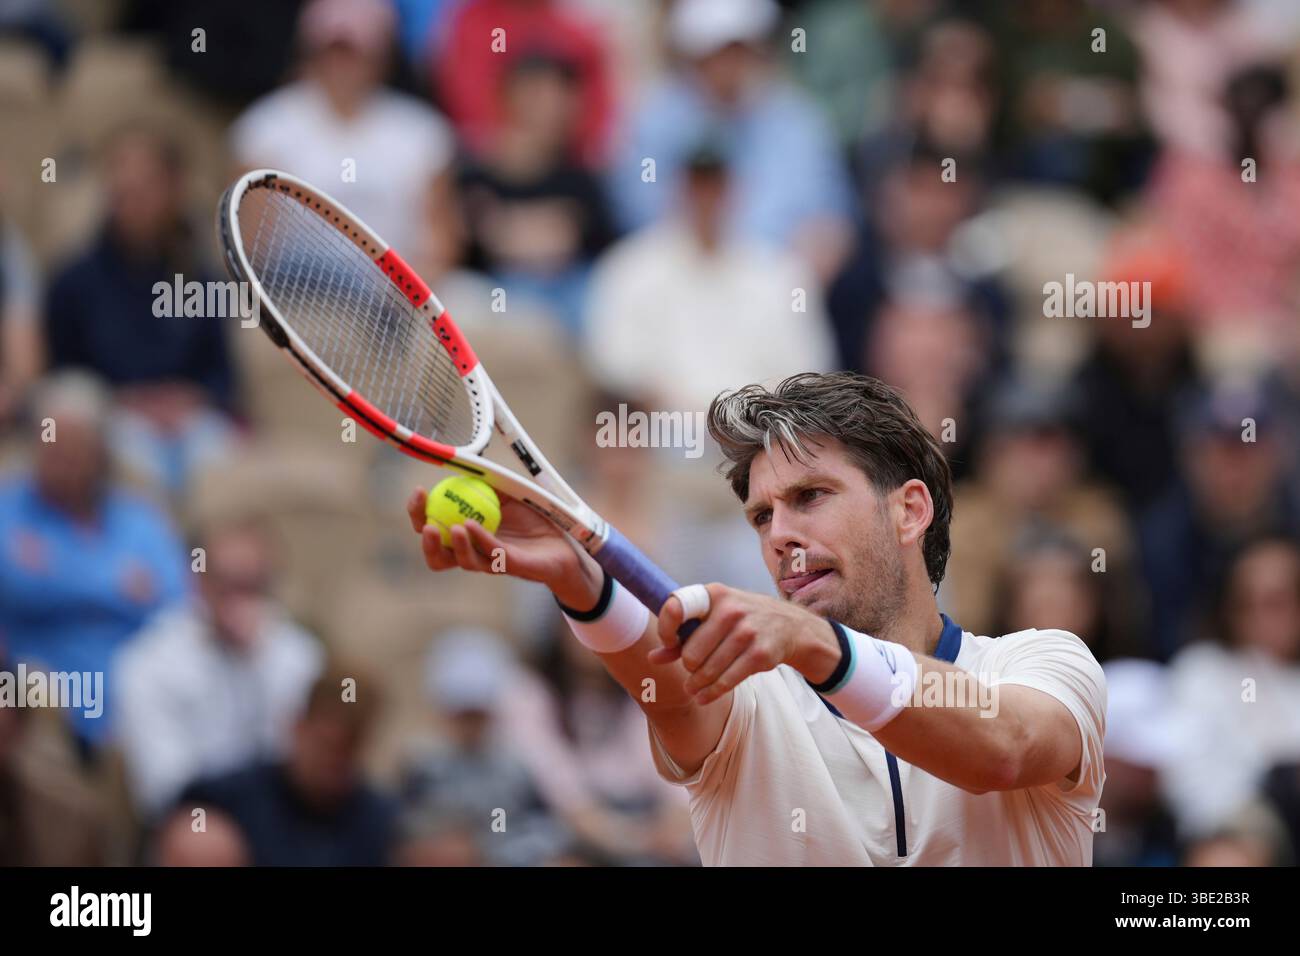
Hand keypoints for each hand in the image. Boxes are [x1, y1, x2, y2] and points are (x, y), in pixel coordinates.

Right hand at [404, 487, 601, 607]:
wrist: (565, 539)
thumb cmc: (532, 517)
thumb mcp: (505, 492)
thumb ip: (484, 480)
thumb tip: (463, 458)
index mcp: (466, 536)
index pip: (432, 528)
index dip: (418, 513)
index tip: (419, 491)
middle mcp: (474, 553)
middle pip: (438, 556)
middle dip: (426, 540)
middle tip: (425, 523)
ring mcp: (492, 562)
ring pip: (463, 561)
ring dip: (452, 546)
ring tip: (451, 527)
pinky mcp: (511, 564)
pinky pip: (491, 554)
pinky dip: (479, 539)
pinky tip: (471, 525)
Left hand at [649, 584, 838, 704]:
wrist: (790, 625)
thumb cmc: (742, 620)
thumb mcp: (714, 617)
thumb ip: (682, 635)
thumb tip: (654, 658)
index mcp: (714, 594)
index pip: (676, 608)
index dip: (667, 630)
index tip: (670, 642)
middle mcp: (730, 610)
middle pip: (691, 652)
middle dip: (688, 665)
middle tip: (692, 667)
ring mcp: (747, 632)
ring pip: (707, 670)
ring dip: (696, 683)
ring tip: (693, 687)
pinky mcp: (760, 654)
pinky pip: (726, 681)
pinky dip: (710, 693)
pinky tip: (703, 696)